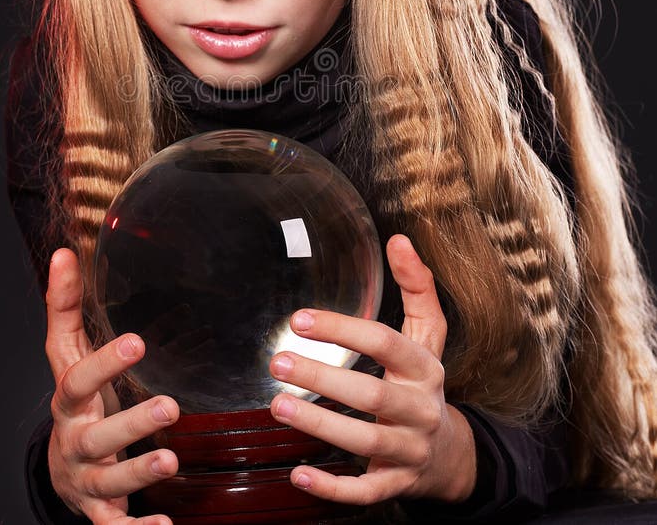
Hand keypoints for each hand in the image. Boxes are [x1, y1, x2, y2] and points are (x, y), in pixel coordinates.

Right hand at [45, 248, 179, 523]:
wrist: (62, 469)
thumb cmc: (75, 401)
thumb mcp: (68, 355)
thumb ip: (67, 307)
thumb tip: (63, 253)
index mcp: (69, 399)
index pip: (79, 379)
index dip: (105, 362)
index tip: (137, 342)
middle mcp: (75, 439)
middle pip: (96, 433)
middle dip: (130, 422)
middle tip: (170, 406)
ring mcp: (86, 478)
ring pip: (109, 480)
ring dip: (138, 472)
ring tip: (170, 459)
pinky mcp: (99, 510)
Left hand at [268, 234, 476, 505]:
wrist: (453, 455)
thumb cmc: (425, 382)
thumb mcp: (430, 335)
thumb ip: (417, 287)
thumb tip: (399, 239)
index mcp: (424, 368)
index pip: (386, 344)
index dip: (344, 330)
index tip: (300, 320)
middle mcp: (420, 409)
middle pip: (373, 395)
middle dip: (323, 379)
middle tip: (278, 362)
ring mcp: (410, 450)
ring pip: (367, 443)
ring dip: (320, 425)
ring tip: (277, 406)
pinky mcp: (396, 484)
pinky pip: (366, 492)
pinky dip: (333, 487)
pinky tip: (297, 474)